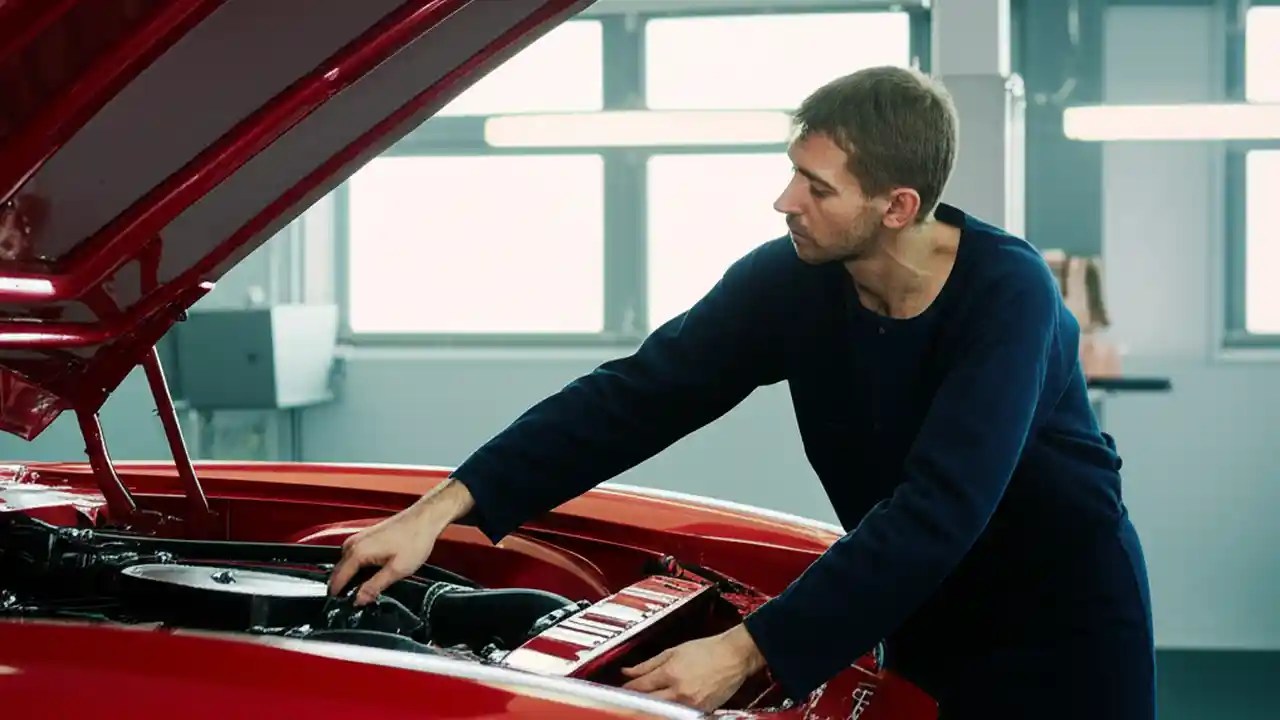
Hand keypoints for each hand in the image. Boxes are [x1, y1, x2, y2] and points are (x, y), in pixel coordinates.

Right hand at [327, 479, 473, 604]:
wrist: (425, 518)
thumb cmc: (415, 540)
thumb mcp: (397, 570)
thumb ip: (374, 586)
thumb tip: (358, 600)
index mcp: (357, 552)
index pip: (338, 580)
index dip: (339, 597)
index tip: (344, 608)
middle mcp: (353, 544)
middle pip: (339, 572)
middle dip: (345, 588)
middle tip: (358, 602)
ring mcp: (358, 538)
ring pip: (346, 565)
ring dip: (352, 578)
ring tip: (367, 590)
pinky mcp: (365, 537)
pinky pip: (353, 557)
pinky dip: (358, 568)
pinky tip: (372, 574)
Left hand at [620, 624, 765, 710]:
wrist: (734, 656)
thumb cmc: (707, 650)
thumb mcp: (673, 651)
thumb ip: (647, 664)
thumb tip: (627, 672)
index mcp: (670, 673)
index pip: (639, 687)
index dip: (626, 689)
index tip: (620, 689)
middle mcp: (679, 692)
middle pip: (647, 703)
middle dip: (635, 702)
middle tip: (628, 700)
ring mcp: (690, 705)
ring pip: (662, 711)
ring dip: (651, 708)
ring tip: (645, 704)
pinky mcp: (701, 712)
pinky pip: (679, 714)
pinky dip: (669, 711)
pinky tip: (665, 707)